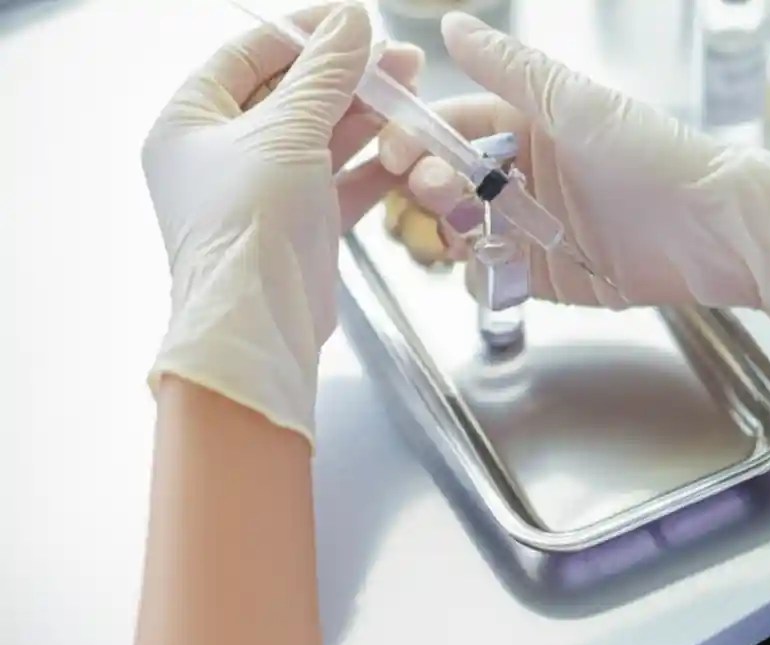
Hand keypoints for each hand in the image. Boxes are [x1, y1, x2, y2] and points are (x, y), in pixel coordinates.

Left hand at [143, 4, 421, 444]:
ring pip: (320, 139)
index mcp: (189, 121)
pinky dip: (371, 164)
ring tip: (414, 95)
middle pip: (290, 96)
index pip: (248, 55)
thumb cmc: (253, 222)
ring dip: (367, 117)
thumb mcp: (289, 129)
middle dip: (348, 77)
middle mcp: (219, 155)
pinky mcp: (299, 227)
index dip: (303, 33)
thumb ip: (325, 72)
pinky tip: (408, 149)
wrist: (259, 322)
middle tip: (401, 62)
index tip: (354, 21)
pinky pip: (338, 181)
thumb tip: (352, 19)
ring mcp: (261, 193)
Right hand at [381, 13, 769, 335]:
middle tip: (430, 187)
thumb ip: (508, 69)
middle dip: (424, 182)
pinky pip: (491, 277)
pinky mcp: (548, 276)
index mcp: (529, 125)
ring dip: (443, 227)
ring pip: (459, 230)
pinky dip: (476, 274)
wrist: (712, 230)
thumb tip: (452, 23)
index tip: (392, 147)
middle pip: (448, 180)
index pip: (452, 125)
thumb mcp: (574, 103)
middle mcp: (526, 175)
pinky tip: (480, 263)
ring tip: (456, 225)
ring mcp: (534, 228)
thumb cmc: (652, 156)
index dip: (416, 134)